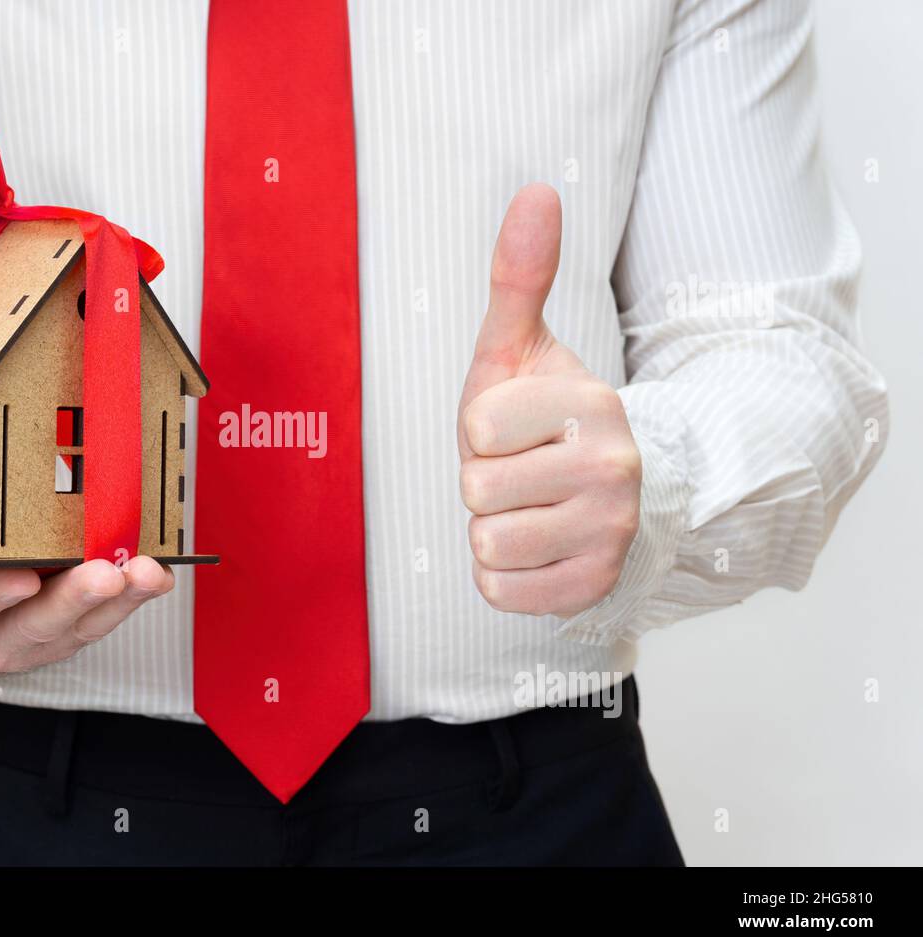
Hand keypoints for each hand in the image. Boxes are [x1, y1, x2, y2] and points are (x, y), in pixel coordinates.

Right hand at [0, 557, 173, 694]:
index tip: (21, 577)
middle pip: (39, 622)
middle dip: (76, 599)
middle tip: (107, 572)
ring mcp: (37, 636)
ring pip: (83, 622)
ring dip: (120, 599)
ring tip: (150, 573)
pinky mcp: (67, 628)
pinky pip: (104, 618)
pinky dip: (132, 597)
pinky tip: (157, 573)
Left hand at [457, 184, 640, 617]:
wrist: (608, 495)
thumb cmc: (543, 420)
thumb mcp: (522, 349)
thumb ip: (520, 277)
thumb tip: (536, 190)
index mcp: (591, 403)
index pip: (478, 426)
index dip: (478, 429)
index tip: (511, 428)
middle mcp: (613, 468)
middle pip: (477, 487)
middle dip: (483, 482)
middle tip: (518, 472)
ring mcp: (610, 533)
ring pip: (486, 543)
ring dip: (492, 529)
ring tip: (526, 509)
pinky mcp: (594, 588)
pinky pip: (500, 592)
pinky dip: (503, 577)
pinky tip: (535, 549)